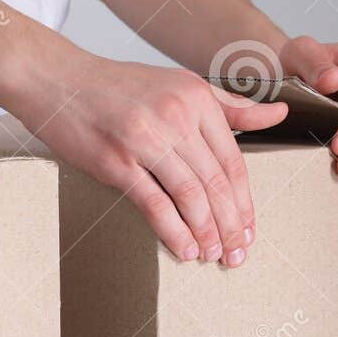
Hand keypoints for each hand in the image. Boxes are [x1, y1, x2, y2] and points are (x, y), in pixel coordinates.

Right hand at [7, 54, 287, 265]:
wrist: (59, 81)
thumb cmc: (117, 87)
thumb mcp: (181, 84)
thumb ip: (230, 105)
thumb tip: (278, 114)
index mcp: (196, 99)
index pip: (232, 160)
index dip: (245, 201)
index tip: (249, 226)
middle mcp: (175, 117)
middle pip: (216, 182)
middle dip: (232, 225)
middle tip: (238, 252)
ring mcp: (145, 139)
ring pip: (190, 197)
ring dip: (206, 233)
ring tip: (213, 255)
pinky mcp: (116, 161)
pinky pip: (154, 205)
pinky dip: (174, 232)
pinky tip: (184, 250)